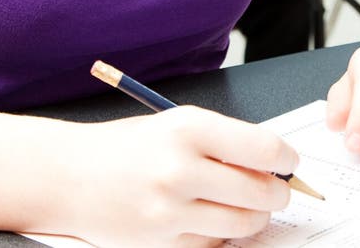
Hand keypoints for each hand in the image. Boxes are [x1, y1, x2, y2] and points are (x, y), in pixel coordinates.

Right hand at [64, 105, 298, 247]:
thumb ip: (223, 141)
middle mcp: (180, 168)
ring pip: (243, 223)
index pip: (263, 149)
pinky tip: (210, 217)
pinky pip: (214, 244)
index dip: (286, 159)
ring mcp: (171, 210)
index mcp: (188, 128)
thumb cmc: (127, 144)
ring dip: (256, 217)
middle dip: (279, 192)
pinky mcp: (162, 242)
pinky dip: (222, 234)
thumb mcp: (175, 124)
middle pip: (260, 191)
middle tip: (278, 188)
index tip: (289, 163)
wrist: (70, 175)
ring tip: (248, 204)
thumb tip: (273, 164)